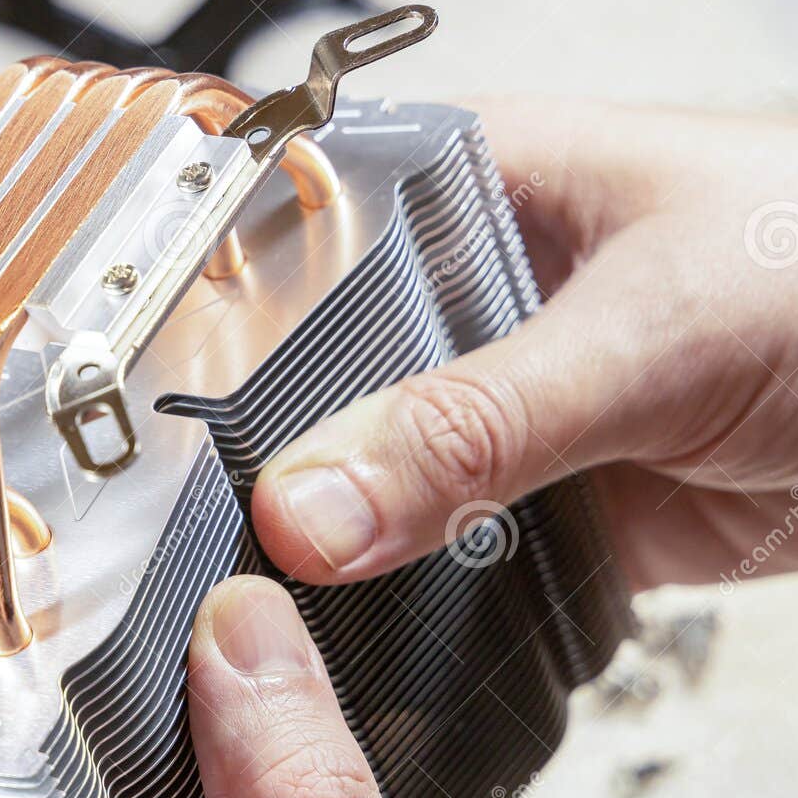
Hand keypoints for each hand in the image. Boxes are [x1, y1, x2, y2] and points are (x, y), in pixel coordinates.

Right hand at [247, 99, 797, 592]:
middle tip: (210, 522)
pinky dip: (415, 587)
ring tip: (273, 582)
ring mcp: (501, 401)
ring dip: (341, 529)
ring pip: (372, 470)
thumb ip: (470, 425)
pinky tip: (370, 614)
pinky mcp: (545, 495)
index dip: (214, 317)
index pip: (289, 234)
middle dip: (270, 447)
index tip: (154, 409)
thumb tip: (311, 504)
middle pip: (312, 370)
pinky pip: (446, 548)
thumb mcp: (643, 334)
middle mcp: (466, 290)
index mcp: (464, 182)